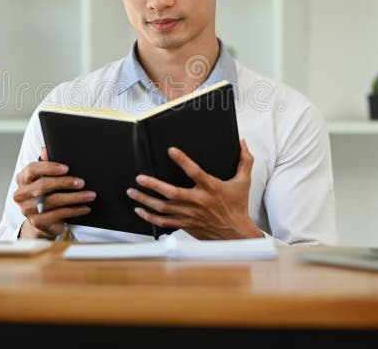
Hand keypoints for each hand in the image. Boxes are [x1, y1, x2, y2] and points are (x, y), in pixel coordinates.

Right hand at [13, 147, 94, 238]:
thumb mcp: (45, 177)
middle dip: (65, 183)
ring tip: (89, 195)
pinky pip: (59, 214)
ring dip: (75, 198)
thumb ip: (46, 164)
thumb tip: (46, 149)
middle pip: (44, 185)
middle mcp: (21, 194)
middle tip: (81, 182)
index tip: (66, 168)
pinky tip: (85, 207)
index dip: (50, 168)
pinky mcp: (37, 222)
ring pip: (53, 201)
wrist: (42, 221)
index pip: (33, 169)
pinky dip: (74, 210)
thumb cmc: (45, 194)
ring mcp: (27, 210)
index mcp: (22, 179)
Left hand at [126, 139, 262, 239]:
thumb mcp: (244, 181)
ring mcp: (189, 214)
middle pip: (171, 192)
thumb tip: (242, 143)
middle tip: (139, 177)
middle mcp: (198, 201)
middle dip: (153, 185)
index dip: (182, 160)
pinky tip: (140, 210)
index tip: (171, 151)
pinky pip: (163, 222)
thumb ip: (244, 161)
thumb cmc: (238, 207)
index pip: (195, 172)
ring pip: (163, 208)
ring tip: (132, 192)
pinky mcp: (185, 224)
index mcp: (211, 188)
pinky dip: (150, 217)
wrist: (236, 234)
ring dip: (145, 200)